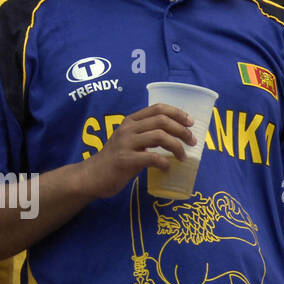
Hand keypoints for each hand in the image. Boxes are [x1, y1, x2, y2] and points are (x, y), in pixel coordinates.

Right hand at [77, 104, 193, 199]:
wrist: (92, 176)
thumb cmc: (115, 159)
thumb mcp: (128, 141)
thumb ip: (145, 135)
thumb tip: (174, 137)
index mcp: (130, 121)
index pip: (157, 108)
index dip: (177, 113)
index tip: (190, 122)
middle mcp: (127, 129)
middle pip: (161, 120)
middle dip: (182, 130)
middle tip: (192, 141)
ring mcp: (125, 144)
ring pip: (159, 136)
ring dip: (176, 146)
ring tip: (183, 156)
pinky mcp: (125, 160)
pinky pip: (152, 158)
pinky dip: (164, 163)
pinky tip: (167, 169)